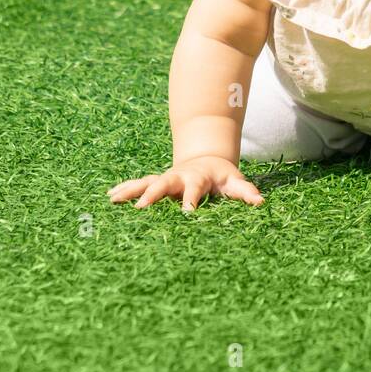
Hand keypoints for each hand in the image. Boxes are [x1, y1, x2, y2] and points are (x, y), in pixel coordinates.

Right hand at [107, 155, 263, 211]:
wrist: (207, 158)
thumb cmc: (222, 175)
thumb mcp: (235, 182)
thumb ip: (246, 191)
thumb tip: (260, 202)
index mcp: (198, 178)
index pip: (194, 190)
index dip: (191, 200)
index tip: (187, 213)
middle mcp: (178, 177)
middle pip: (164, 183)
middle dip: (152, 194)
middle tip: (140, 207)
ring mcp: (166, 178)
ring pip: (146, 182)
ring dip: (131, 189)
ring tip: (113, 199)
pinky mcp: (156, 182)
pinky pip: (138, 184)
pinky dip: (125, 189)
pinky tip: (109, 197)